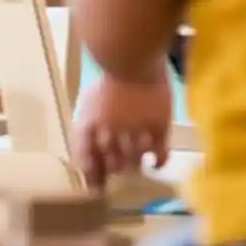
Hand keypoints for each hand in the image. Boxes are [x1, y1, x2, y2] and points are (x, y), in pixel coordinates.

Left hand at [74, 65, 172, 189]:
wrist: (132, 58)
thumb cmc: (110, 76)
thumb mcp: (90, 100)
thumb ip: (90, 124)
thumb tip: (91, 147)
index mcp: (88, 125)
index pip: (86, 160)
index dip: (91, 175)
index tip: (95, 187)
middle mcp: (109, 133)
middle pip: (111, 165)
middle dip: (114, 171)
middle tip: (118, 174)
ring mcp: (135, 131)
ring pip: (134, 163)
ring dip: (133, 166)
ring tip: (135, 163)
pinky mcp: (158, 127)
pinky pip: (158, 155)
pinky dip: (157, 162)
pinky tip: (154, 162)